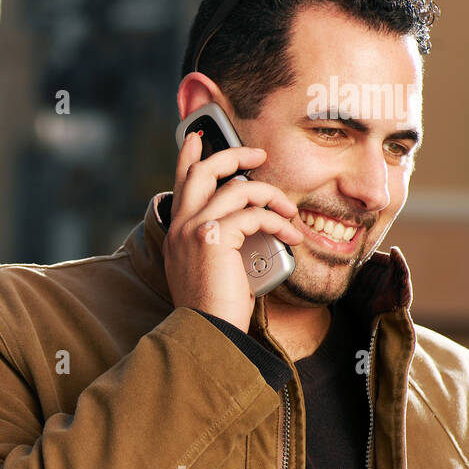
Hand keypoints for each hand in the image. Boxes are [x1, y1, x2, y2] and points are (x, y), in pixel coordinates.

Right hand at [162, 129, 303, 331]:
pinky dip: (278, 221)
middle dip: (233, 154)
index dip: (189, 156)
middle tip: (258, 154)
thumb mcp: (212, 268)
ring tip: (289, 209)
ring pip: (237, 189)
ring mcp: (193, 229)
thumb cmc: (216, 307)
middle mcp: (180, 226)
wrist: (207, 331)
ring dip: (271, 195)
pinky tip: (291, 233)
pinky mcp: (213, 237)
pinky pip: (254, 215)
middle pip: (204, 170)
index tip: (197, 137)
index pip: (181, 183)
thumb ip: (220, 240)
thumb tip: (250, 222)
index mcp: (177, 232)